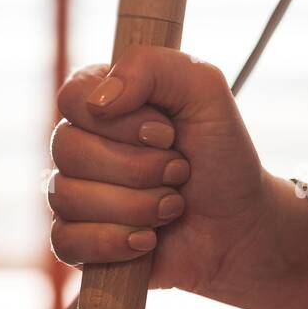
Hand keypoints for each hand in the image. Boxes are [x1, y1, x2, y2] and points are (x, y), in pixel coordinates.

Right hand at [48, 47, 293, 296]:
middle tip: (179, 172)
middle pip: (67, 149)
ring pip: (67, 197)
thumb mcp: (206, 92)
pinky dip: (115, 242)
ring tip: (172, 207)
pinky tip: (147, 241)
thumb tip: (98, 101)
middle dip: (139, 168)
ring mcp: (75, 194)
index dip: (122, 121)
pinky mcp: (78, 241)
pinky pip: (66, 241)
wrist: (241, 226)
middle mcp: (81, 145)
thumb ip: (154, 66)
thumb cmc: (221, 157)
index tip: (167, 133)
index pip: (72, 98)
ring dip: (137, 206)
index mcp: (103, 102)